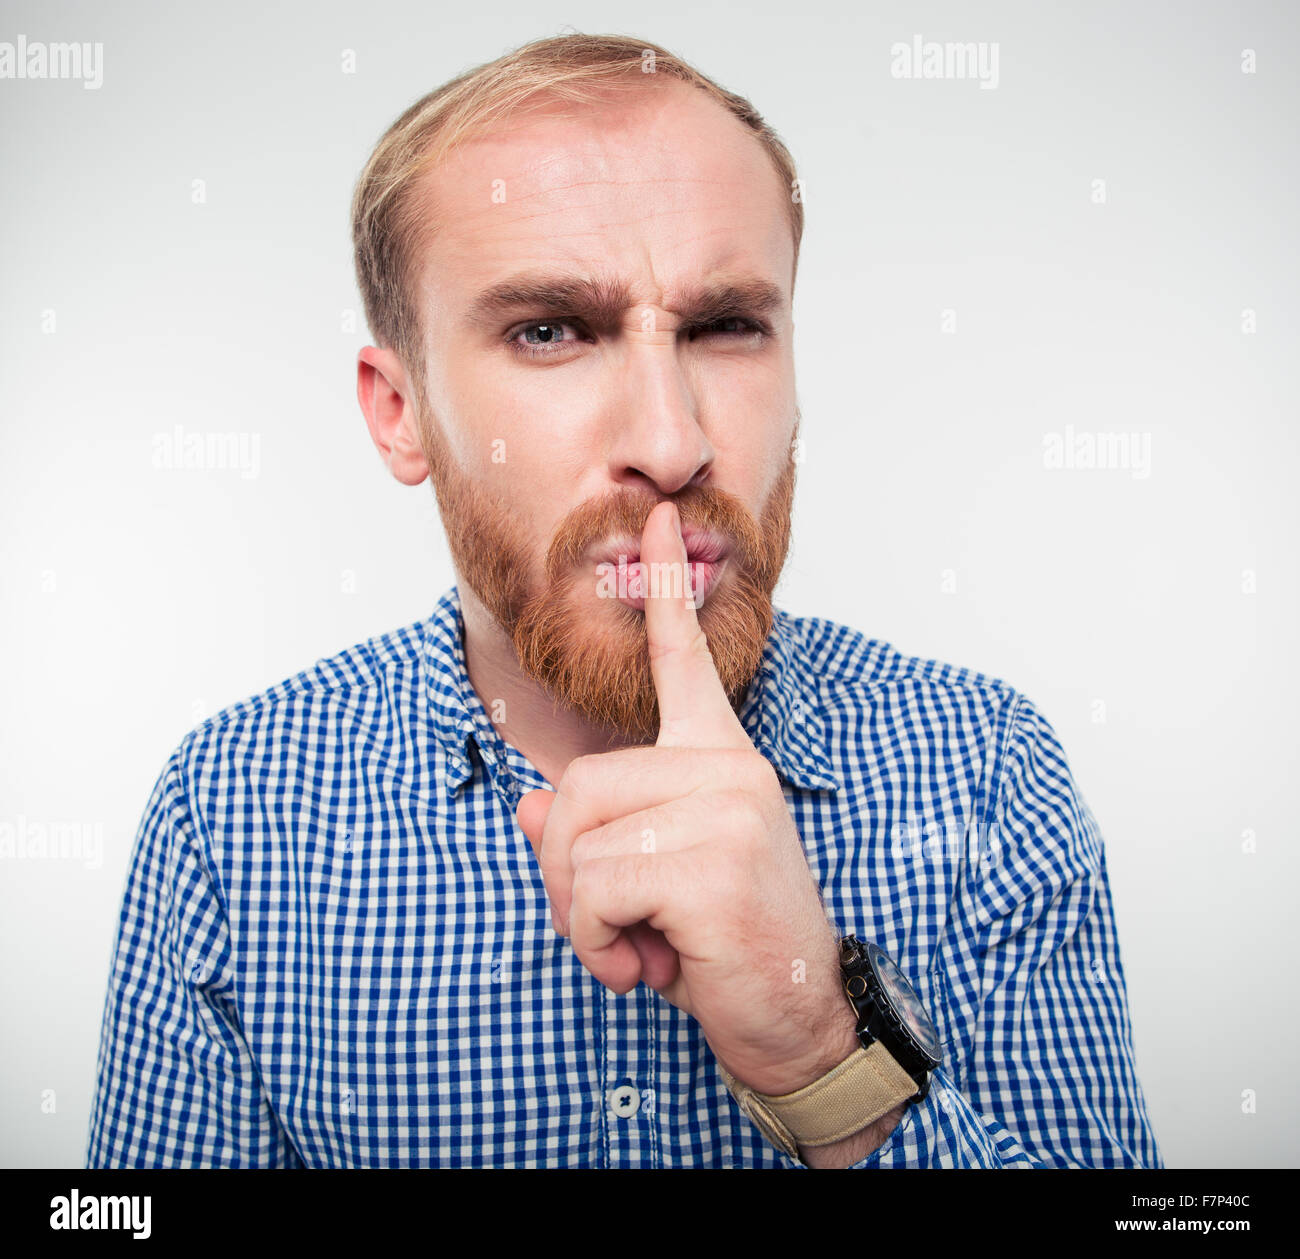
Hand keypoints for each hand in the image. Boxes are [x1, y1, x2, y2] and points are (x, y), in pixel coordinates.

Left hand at [516, 501, 858, 1098]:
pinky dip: (596, 940)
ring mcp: (724, 806)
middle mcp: (727, 768)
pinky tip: (651, 964)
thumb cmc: (724, 945)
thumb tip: (526, 805)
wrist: (796, 1019)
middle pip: (580, 785)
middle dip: (567, 869)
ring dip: (584, 914)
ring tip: (639, 947)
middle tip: (611, 924)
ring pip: (579, 838)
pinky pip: (594, 885)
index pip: (685, 660)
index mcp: (720, 759)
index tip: (657, 520)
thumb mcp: (649, 882)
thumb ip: (594, 834)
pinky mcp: (710, 858)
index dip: (664, 591)